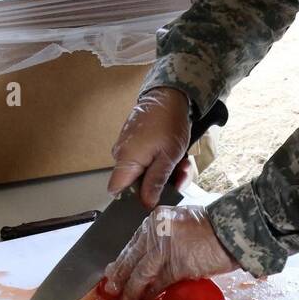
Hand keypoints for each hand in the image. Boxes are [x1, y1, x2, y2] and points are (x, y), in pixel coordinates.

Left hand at [103, 205, 238, 299]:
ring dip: (132, 289)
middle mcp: (156, 232)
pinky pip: (159, 282)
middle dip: (120, 276)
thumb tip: (150, 257)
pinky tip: (147, 298)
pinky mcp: (175, 265)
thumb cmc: (211, 227)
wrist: (231, 231)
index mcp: (156, 219)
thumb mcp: (180, 223)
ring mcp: (164, 248)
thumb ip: (163, 236)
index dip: (123, 260)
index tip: (114, 271)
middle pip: (132, 257)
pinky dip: (152, 292)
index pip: (133, 243)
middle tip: (111, 289)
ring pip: (141, 272)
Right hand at [109, 87, 194, 207]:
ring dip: (164, 172)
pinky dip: (161, 160)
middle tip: (180, 177)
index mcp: (126, 160)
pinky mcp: (134, 141)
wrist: (168, 96)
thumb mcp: (168, 157)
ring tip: (182, 164)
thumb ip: (155, 182)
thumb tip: (146, 203)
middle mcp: (121, 154)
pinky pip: (145, 159)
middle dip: (159, 184)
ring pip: (144, 171)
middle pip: (135, 182)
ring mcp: (127, 147)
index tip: (153, 199)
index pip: (116, 190)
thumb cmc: (168, 123)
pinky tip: (175, 156)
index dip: (133, 199)